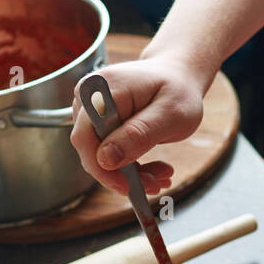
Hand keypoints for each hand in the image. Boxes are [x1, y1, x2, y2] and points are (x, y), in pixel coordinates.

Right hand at [69, 55, 205, 194]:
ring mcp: (90, 109)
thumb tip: (105, 159)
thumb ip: (138, 135)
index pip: (85, 137)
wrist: (178, 75)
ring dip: (131, 173)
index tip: (128, 188)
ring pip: (100, 156)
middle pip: (91, 150)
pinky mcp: (98, 121)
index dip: (101, 168)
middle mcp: (88, 97)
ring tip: (162, 174)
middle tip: (157, 183)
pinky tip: (154, 169)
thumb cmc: (177, 90)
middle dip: (123, 175)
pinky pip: (107, 152)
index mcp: (101, 89)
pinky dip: (130, 166)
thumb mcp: (169, 114)